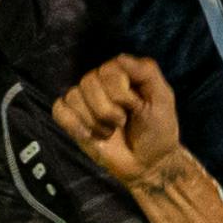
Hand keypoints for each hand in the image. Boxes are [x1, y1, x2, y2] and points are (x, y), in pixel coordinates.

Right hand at [50, 56, 182, 188]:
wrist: (148, 163)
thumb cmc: (157, 129)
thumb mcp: (162, 97)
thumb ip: (147, 72)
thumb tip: (120, 59)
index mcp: (121, 72)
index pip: (108, 70)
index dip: (121, 93)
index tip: (135, 107)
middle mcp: (100, 81)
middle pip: (88, 82)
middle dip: (108, 110)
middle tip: (122, 122)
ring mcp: (85, 100)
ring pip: (74, 96)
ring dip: (94, 121)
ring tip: (109, 131)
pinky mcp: (72, 118)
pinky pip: (60, 110)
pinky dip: (74, 125)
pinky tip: (90, 135)